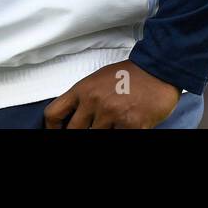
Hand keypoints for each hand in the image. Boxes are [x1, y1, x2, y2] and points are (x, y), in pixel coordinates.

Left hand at [44, 60, 180, 128]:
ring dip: (104, 131)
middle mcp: (94, 102)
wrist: (157, 69)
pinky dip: (119, 133)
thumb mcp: (98, 79)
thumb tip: (74, 115)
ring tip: (113, 122)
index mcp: (83, 89)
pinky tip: (124, 126)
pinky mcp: (131, 125)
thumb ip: (84, 97)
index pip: (54, 113)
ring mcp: (112, 115)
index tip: (55, 132)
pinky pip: (117, 138)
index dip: (51, 128)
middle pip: (73, 131)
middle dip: (79, 133)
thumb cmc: (130, 74)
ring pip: (96, 136)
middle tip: (90, 128)